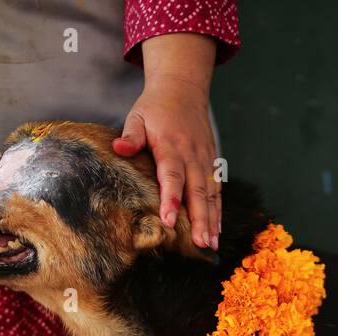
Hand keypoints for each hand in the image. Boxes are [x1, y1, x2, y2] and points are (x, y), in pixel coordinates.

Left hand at [113, 34, 218, 249]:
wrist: (183, 89)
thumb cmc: (155, 107)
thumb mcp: (138, 115)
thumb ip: (131, 135)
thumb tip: (119, 148)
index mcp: (171, 145)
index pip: (172, 176)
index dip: (171, 199)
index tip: (170, 221)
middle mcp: (192, 155)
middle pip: (197, 191)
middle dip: (200, 219)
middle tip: (201, 244)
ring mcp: (205, 160)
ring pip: (211, 194)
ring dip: (212, 220)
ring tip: (211, 245)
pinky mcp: (212, 162)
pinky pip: (217, 190)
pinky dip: (218, 211)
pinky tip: (217, 231)